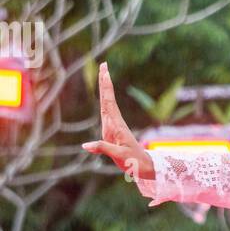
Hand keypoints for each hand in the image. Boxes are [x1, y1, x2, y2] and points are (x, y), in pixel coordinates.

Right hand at [81, 62, 154, 182]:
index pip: (109, 102)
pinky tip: (103, 95)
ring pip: (107, 103)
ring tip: (103, 74)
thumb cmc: (134, 161)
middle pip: (108, 98)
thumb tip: (85, 145)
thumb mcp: (119, 156)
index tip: (105, 72)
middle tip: (103, 65)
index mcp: (116, 125)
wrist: (144, 165)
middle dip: (105, 82)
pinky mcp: (112, 131)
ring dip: (105, 88)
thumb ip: (103, 148)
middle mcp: (115, 122)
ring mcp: (113, 126)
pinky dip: (104, 102)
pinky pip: (106, 113)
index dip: (106, 87)